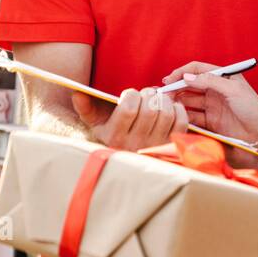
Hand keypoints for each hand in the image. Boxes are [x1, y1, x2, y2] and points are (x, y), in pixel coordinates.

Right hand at [71, 87, 187, 150]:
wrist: (129, 162)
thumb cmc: (111, 135)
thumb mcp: (95, 124)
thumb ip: (85, 108)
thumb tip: (76, 93)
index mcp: (115, 137)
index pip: (128, 109)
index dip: (132, 95)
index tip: (131, 95)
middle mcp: (136, 144)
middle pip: (150, 109)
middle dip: (149, 94)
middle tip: (147, 94)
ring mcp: (155, 146)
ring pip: (166, 113)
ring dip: (164, 100)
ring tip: (157, 99)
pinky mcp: (171, 146)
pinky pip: (181, 122)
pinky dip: (178, 109)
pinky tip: (170, 107)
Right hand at [161, 61, 257, 155]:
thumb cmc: (253, 108)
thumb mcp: (232, 89)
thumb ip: (209, 81)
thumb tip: (187, 76)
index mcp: (221, 79)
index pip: (197, 70)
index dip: (181, 73)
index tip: (168, 80)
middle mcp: (215, 92)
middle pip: (189, 87)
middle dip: (175, 89)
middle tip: (162, 96)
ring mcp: (212, 109)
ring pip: (189, 103)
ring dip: (177, 104)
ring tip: (167, 107)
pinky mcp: (212, 125)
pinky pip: (193, 120)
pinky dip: (184, 119)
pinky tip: (176, 118)